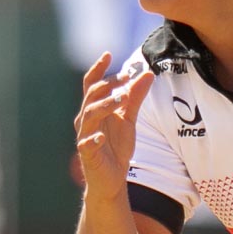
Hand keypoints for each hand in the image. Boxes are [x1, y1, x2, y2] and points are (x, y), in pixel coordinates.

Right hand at [74, 52, 154, 199]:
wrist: (112, 178)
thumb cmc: (116, 146)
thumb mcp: (129, 119)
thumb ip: (135, 97)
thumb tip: (147, 73)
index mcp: (95, 109)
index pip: (92, 85)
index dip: (98, 69)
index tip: (108, 54)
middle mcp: (86, 120)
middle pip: (91, 96)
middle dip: (107, 85)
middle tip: (125, 77)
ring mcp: (85, 136)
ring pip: (88, 115)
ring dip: (104, 105)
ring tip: (120, 99)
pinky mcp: (87, 154)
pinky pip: (86, 144)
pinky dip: (93, 139)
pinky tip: (101, 136)